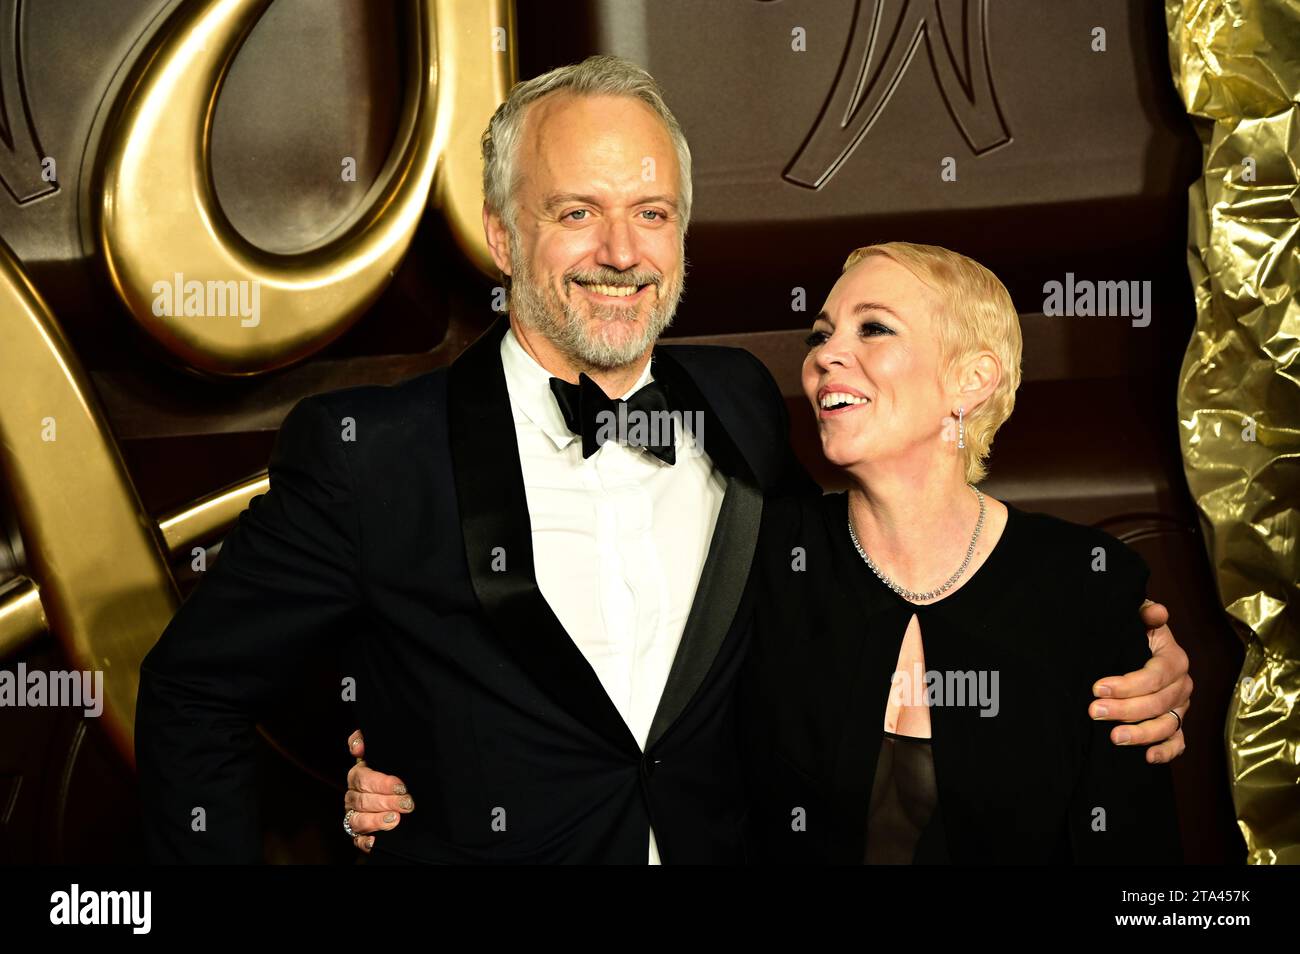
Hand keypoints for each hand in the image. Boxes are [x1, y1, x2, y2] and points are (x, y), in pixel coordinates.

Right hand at [344, 730, 413, 853]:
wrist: (402, 793)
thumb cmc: (393, 769)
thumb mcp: (384, 753)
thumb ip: (368, 740)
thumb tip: (358, 747)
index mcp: (359, 775)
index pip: (362, 777)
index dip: (380, 782)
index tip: (401, 786)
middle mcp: (353, 796)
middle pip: (363, 799)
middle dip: (386, 801)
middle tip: (407, 803)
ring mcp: (355, 816)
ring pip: (357, 820)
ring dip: (376, 821)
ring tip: (395, 820)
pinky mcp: (359, 835)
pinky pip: (358, 840)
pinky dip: (367, 841)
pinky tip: (377, 840)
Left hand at [1089, 600, 1190, 764]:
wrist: (1140, 648)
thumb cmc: (1136, 634)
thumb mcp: (1137, 619)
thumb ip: (1145, 615)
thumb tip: (1156, 611)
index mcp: (1174, 659)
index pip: (1154, 676)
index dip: (1126, 684)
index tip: (1096, 688)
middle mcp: (1182, 685)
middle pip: (1157, 703)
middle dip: (1124, 710)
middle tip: (1094, 711)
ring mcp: (1180, 707)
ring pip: (1166, 725)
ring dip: (1141, 734)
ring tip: (1114, 738)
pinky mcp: (1175, 723)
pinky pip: (1178, 742)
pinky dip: (1166, 752)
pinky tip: (1148, 758)